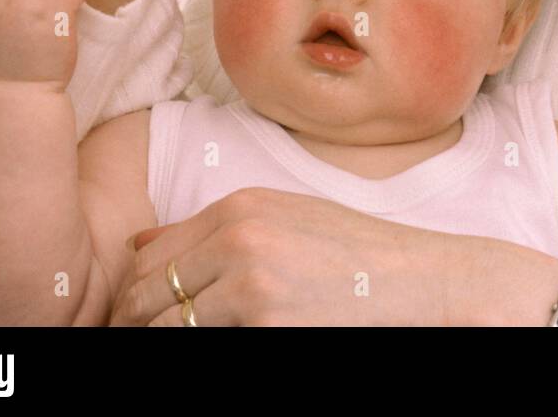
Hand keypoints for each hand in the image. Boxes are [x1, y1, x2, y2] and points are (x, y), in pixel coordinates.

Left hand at [108, 187, 455, 325]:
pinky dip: (202, 350)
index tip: (140, 320)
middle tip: (142, 340)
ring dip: (168, 340)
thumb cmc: (356, 255)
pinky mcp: (268, 327)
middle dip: (138, 326)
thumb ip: (214, 230)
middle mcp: (238, 239)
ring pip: (168, 329)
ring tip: (185, 342)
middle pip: (148, 297)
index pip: (149, 259)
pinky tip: (232, 341)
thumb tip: (137, 248)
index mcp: (240, 207)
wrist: (422, 280)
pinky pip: (205, 347)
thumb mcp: (286, 219)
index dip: (135, 297)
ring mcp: (252, 285)